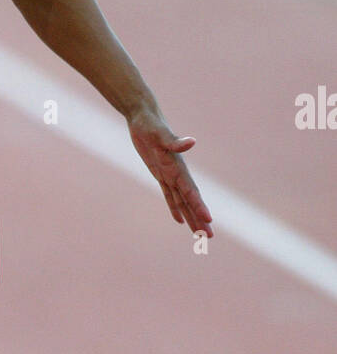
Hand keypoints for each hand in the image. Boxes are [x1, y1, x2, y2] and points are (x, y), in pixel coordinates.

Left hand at [127, 113, 212, 235]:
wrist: (144, 116)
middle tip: (209, 237)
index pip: (191, 191)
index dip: (199, 206)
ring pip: (182, 201)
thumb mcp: (159, 133)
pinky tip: (178, 220)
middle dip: (200, 218)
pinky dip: (174, 208)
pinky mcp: (159, 174)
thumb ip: (175, 141)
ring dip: (191, 216)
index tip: (209, 220)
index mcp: (178, 167)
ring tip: (198, 234)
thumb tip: (192, 142)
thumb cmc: (150, 124)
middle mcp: (176, 173)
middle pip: (191, 201)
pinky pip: (168, 195)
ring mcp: (169, 174)